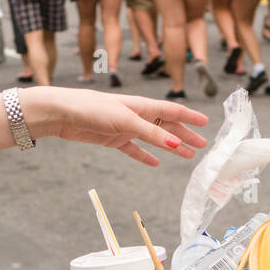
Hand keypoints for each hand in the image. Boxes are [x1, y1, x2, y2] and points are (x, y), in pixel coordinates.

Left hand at [20, 87, 209, 166]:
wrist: (64, 113)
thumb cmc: (93, 109)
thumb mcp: (125, 121)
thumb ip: (150, 133)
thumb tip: (174, 143)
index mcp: (142, 106)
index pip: (172, 111)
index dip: (189, 117)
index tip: (206, 123)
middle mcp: (137, 115)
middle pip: (167, 126)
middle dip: (184, 135)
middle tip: (201, 145)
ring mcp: (126, 128)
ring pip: (154, 138)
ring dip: (170, 146)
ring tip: (186, 155)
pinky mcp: (113, 139)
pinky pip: (135, 149)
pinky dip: (146, 155)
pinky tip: (155, 163)